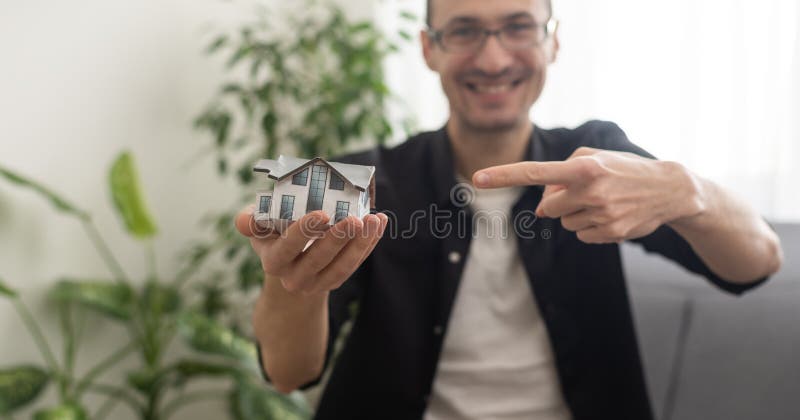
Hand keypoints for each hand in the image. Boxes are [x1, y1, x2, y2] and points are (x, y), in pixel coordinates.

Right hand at [235, 208, 387, 294]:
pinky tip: (379, 224)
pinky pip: (354, 264)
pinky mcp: (335, 280)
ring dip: (360, 244)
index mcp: (273, 261)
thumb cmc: (272, 234)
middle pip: (318, 259)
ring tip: (373, 220)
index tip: (321, 213)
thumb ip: (250, 220)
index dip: (303, 232)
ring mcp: (316, 283)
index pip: (288, 248)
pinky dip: (368, 245)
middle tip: (355, 218)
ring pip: (341, 266)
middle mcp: (293, 278)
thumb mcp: (258, 227)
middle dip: (338, 239)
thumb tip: (244, 220)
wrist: (288, 263)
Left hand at [473, 147, 703, 243]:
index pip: (535, 173)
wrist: (670, 189)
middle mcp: (590, 191)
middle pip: (549, 207)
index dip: (504, 176)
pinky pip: (581, 234)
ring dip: (576, 214)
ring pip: (564, 222)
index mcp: (583, 167)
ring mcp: (601, 214)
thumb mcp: (594, 157)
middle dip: (559, 202)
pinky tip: (611, 215)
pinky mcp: (610, 233)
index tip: (477, 178)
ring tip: (604, 202)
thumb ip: (561, 173)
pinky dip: (590, 226)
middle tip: (587, 192)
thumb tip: (543, 206)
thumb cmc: (623, 168)